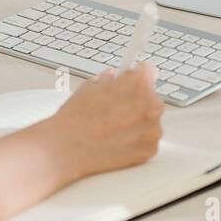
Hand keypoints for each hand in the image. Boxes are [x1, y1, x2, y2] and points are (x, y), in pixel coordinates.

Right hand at [40, 62, 163, 180]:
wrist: (67, 148)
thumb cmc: (75, 118)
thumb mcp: (89, 86)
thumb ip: (109, 79)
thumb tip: (114, 79)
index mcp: (137, 83)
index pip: (148, 71)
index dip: (137, 75)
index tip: (133, 82)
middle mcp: (151, 104)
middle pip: (150, 97)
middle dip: (136, 101)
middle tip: (115, 110)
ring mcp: (153, 129)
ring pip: (150, 121)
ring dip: (137, 123)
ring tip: (113, 129)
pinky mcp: (150, 149)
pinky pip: (148, 141)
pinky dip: (136, 141)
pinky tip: (117, 141)